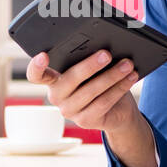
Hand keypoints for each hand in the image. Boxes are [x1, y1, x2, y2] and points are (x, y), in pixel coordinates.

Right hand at [27, 50, 141, 133]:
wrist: (117, 110)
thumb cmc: (101, 81)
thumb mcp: (93, 68)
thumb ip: (89, 58)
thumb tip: (103, 44)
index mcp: (53, 80)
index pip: (36, 75)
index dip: (36, 66)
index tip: (43, 55)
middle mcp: (57, 97)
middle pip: (70, 79)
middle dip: (90, 65)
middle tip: (106, 54)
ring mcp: (69, 111)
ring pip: (91, 91)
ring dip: (112, 75)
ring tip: (127, 64)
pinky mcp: (85, 121)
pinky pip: (104, 102)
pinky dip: (119, 87)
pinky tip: (130, 78)